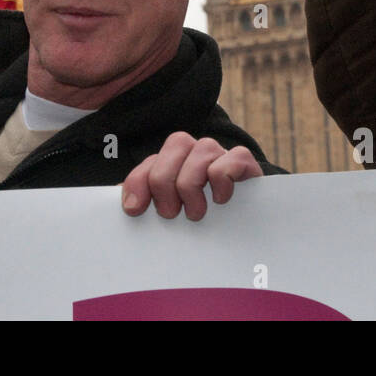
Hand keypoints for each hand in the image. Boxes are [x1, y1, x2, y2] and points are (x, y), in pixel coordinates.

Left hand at [121, 132, 262, 220]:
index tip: (134, 210)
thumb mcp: (171, 214)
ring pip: (202, 149)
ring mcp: (221, 155)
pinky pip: (233, 157)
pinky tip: (220, 199)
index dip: (138, 183)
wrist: (247, 231)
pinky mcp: (245, 163)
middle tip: (171, 214)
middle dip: (165, 182)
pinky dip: (222, 179)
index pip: (149, 163)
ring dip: (192, 185)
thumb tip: (129, 205)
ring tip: (196, 213)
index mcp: (173, 163)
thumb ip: (149, 205)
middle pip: (175, 144)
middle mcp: (196, 152)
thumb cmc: (201, 221)